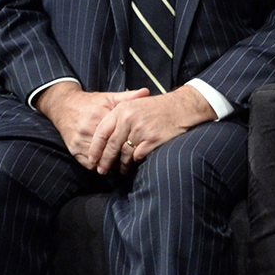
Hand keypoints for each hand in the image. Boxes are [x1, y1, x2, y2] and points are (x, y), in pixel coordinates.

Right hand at [36, 82, 149, 166]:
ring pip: (99, 159)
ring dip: (110, 165)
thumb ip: (128, 97)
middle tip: (132, 162)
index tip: (139, 148)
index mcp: (101, 115)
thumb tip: (146, 92)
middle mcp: (89, 128)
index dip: (131, 144)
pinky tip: (106, 165)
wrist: (64, 105)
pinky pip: (87, 164)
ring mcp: (80, 139)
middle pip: (110, 150)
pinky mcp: (72, 148)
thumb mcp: (109, 97)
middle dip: (122, 157)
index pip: (119, 136)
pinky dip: (98, 167)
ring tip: (121, 166)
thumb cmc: (91, 103)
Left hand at [83, 86, 215, 173]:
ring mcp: (141, 130)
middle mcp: (129, 119)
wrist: (181, 107)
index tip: (92, 160)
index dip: (95, 148)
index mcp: (121, 110)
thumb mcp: (134, 104)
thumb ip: (119, 116)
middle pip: (111, 146)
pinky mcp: (153, 139)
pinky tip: (136, 163)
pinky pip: (138, 155)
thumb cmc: (157, 107)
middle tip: (102, 171)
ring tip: (121, 171)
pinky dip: (136, 161)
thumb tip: (104, 138)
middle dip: (105, 161)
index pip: (102, 132)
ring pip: (125, 153)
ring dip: (122, 165)